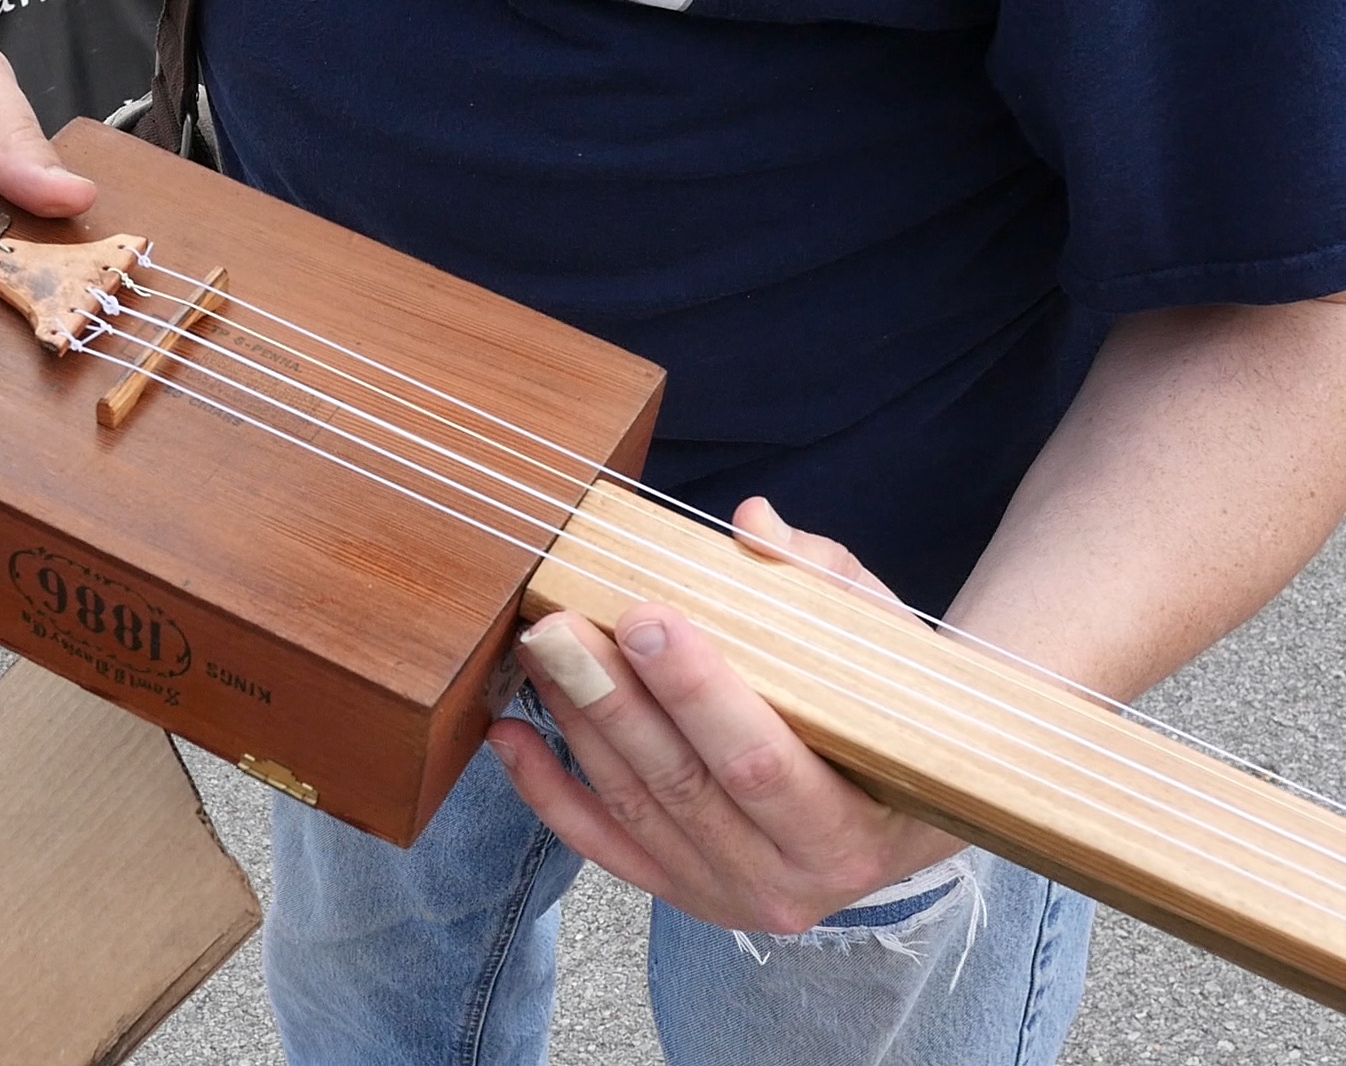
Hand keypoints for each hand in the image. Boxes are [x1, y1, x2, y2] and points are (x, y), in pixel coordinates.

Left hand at [488, 497, 963, 933]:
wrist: (908, 813)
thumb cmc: (895, 719)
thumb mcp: (885, 653)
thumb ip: (824, 584)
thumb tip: (753, 523)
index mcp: (850, 831)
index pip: (761, 761)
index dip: (698, 692)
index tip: (646, 618)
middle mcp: (785, 883)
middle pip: (681, 784)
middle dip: (614, 698)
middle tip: (562, 626)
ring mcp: (724, 893)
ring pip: (633, 803)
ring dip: (577, 721)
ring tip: (540, 647)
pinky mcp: (676, 891)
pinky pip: (598, 843)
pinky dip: (546, 790)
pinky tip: (510, 734)